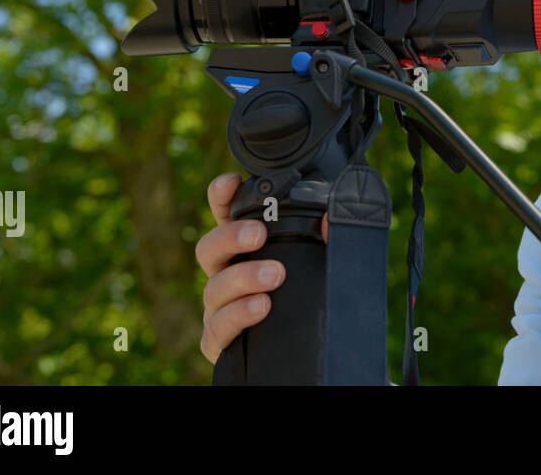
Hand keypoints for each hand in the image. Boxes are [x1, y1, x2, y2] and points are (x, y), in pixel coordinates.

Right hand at [196, 172, 328, 364]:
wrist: (300, 358)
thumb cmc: (303, 302)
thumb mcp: (319, 268)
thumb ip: (326, 242)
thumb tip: (331, 218)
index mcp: (244, 251)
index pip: (225, 217)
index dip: (221, 197)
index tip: (231, 182)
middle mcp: (225, 275)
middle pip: (209, 248)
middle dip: (230, 236)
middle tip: (258, 234)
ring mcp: (219, 308)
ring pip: (214, 288)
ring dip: (243, 277)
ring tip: (275, 275)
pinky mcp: (219, 342)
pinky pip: (216, 329)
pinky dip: (238, 315)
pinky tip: (261, 307)